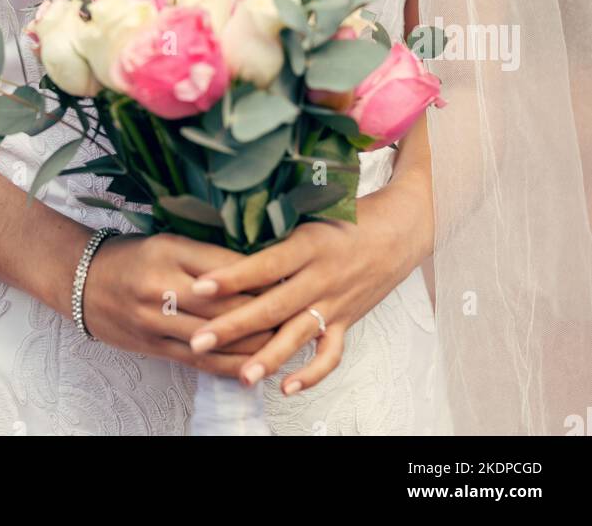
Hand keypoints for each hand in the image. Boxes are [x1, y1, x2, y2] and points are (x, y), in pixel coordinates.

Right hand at [81, 231, 277, 378]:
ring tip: (285, 344)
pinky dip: (228, 366)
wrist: (83, 281)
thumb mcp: (168, 240)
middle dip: (265, 312)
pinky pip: (198, 362)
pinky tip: (252, 368)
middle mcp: (163, 286)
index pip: (227, 268)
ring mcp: (156, 321)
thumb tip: (259, 263)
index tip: (291, 277)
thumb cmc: (131, 255)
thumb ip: (207, 254)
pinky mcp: (154, 347)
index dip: (262, 276)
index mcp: (170, 251)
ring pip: (215, 339)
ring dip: (252, 345)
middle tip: (299, 313)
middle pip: (225, 306)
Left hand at [183, 181, 429, 396]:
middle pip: (273, 306)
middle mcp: (321, 276)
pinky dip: (310, 375)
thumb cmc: (348, 215)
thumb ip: (276, 223)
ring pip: (298, 335)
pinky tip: (285, 388)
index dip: (233, 276)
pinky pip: (330, 355)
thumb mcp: (312, 208)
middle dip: (233, 326)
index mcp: (310, 244)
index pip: (266, 264)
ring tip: (240, 377)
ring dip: (268, 358)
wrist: (398, 230)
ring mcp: (335, 302)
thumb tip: (227, 224)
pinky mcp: (347, 321)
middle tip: (199, 340)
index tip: (199, 287)